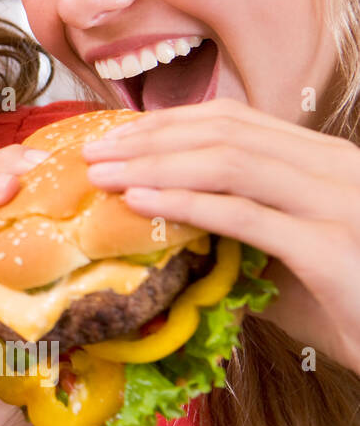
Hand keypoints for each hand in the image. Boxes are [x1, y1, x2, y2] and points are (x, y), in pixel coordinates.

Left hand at [82, 98, 359, 371]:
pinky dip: (186, 204)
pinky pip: (245, 215)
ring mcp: (335, 203)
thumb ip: (237, 236)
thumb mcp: (287, 260)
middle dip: (149, 140)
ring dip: (155, 166)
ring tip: (103, 177)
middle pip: (223, 133)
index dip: (166, 123)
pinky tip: (141, 204)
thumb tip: (164, 231)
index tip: (113, 136)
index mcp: (323, 160)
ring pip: (229, 163)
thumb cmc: (350, 305)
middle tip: (92, 155)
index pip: (234, 120)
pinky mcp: (329, 246)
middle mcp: (333, 168)